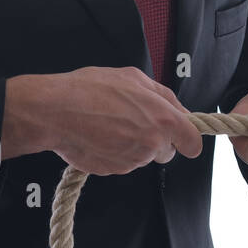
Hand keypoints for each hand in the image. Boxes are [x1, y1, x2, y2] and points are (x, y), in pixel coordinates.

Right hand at [1, 66, 202, 173]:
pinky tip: (99, 136)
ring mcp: (132, 160)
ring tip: (110, 125)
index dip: (189, 140)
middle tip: (135, 123)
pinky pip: (121, 163)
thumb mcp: (134, 77)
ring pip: (142, 157)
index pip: (192, 142)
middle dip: (157, 141)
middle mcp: (152, 144)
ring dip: (133, 146)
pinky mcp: (113, 170)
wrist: (55, 112)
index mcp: (164, 119)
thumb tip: (179, 109)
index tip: (185, 139)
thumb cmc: (91, 90)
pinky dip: (114, 153)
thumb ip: (163, 95)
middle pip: (167, 152)